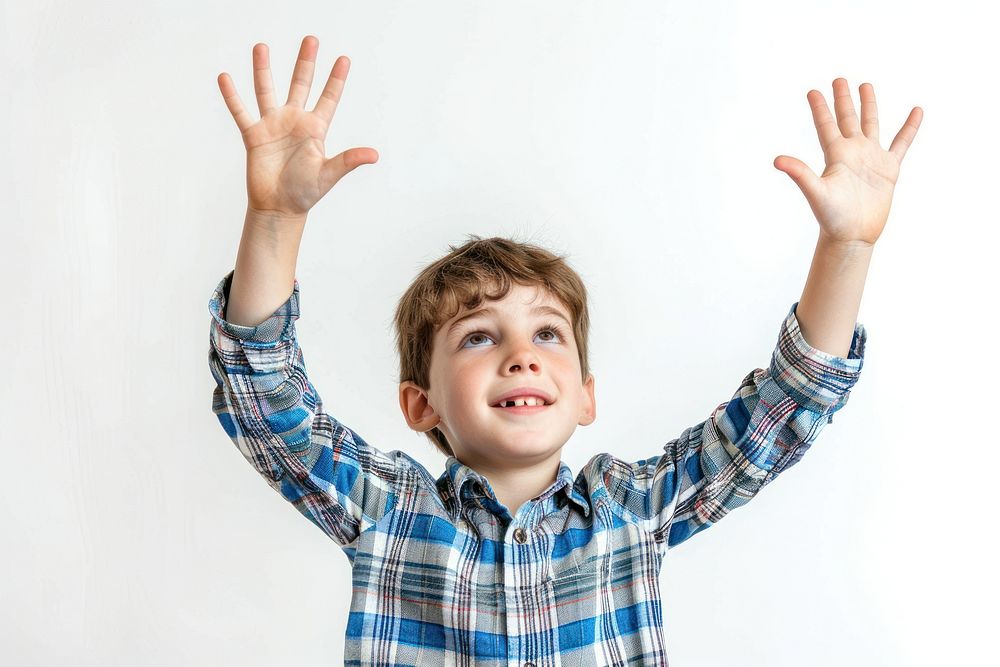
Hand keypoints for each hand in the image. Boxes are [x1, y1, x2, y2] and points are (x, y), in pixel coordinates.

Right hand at [217, 35, 378, 218]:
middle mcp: (294, 121)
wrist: (279, 208)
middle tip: (311, 40)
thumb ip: (348, 160)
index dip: (336, 80)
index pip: (328, 98)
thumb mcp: (329, 174)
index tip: (344, 59)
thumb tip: (374, 155)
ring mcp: (273, 126)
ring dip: (263, 69)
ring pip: (267, 90)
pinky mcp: (254, 136)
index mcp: (315, 129)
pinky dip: (232, 96)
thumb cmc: (305, 193)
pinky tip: (225, 77)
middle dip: (306, 63)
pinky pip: (241, 112)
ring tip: (261, 47)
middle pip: (301, 85)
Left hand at [773, 78, 921, 246]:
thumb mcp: (815, 192)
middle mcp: (852, 153)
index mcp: (834, 155)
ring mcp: (871, 159)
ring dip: (869, 106)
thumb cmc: (831, 217)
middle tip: (838, 79)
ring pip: (871, 125)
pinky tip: (916, 111)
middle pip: (847, 119)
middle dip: (842, 99)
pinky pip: (901, 143)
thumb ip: (799, 173)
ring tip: (866, 85)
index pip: (825, 125)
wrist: (852, 235)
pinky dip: (909, 128)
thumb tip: (777, 160)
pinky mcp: (889, 169)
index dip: (819, 108)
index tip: (813, 91)